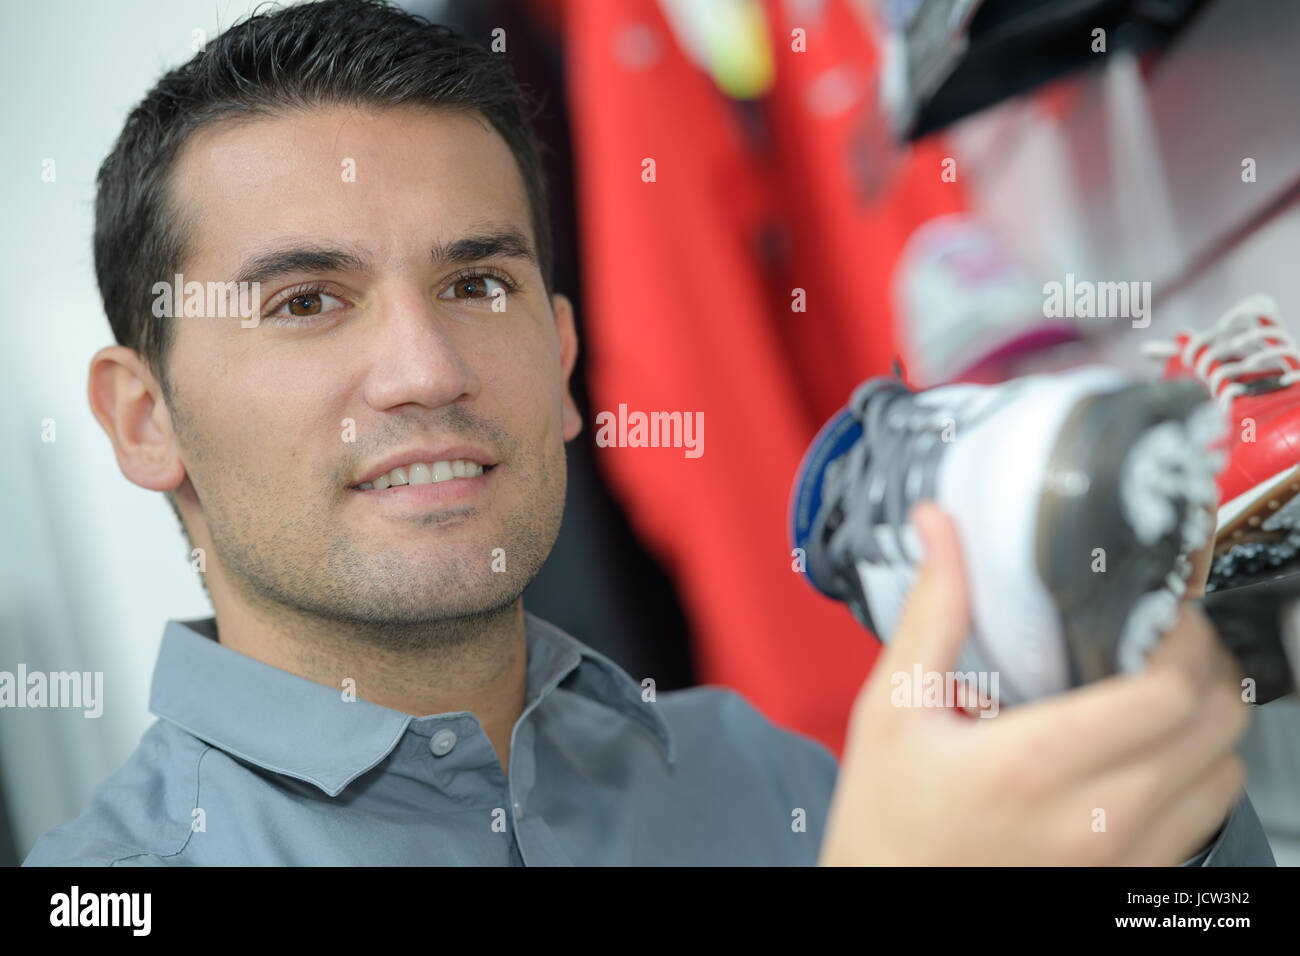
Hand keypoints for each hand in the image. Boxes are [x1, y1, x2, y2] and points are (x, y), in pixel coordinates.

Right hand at [819, 501, 1249, 864]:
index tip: (1158, 609)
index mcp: (1034, 763)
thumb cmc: (884, 817)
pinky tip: (1148, 749)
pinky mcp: (1124, 883)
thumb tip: (939, 527)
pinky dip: (1196, 773)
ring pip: (1223, 776)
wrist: (884, 904)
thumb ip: (931, 612)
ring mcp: (1118, 860)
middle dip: (1205, 667)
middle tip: (1166, 637)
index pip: (1167, 695)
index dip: (1183, 638)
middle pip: (1215, 729)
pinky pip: (1203, 820)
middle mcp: (1094, 819)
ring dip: (1207, 721)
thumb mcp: (891, 708)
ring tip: (1162, 689)